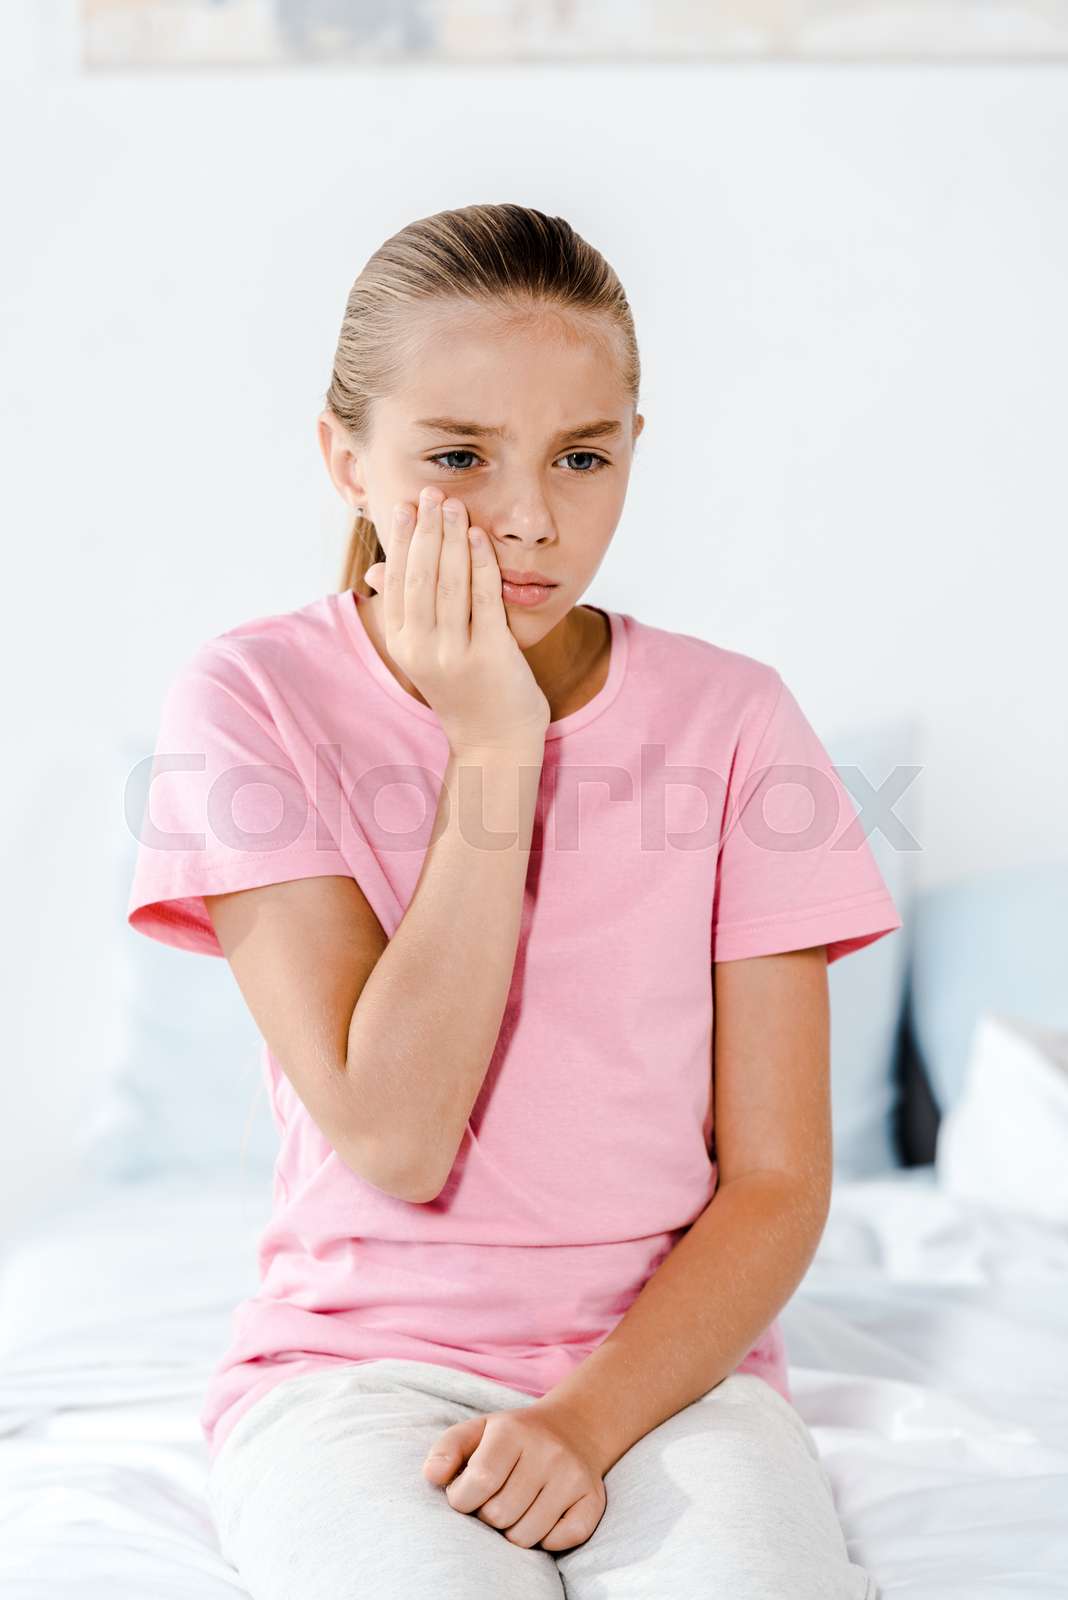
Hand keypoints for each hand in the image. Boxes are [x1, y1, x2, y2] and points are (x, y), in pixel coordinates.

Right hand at [363, 488, 550, 754]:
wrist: (495, 740)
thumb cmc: (464, 689)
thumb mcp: (425, 653)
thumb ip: (405, 610)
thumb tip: (376, 570)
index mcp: (403, 645)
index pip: (397, 582)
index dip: (400, 541)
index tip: (404, 506)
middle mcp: (422, 649)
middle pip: (420, 576)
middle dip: (425, 530)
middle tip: (431, 493)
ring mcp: (456, 653)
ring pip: (449, 583)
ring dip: (451, 538)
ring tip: (454, 505)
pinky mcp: (491, 654)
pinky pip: (484, 599)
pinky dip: (480, 564)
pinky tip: (479, 537)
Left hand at [421, 1399, 607, 1551]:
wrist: (573, 1428)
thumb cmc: (512, 1438)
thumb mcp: (477, 1431)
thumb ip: (447, 1450)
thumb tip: (432, 1476)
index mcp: (512, 1431)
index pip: (479, 1482)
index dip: (462, 1499)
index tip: (464, 1495)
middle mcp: (547, 1451)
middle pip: (501, 1515)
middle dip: (489, 1515)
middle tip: (495, 1499)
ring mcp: (573, 1475)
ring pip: (527, 1536)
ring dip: (514, 1530)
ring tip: (518, 1507)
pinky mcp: (593, 1499)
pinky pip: (563, 1540)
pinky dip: (548, 1539)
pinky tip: (544, 1516)